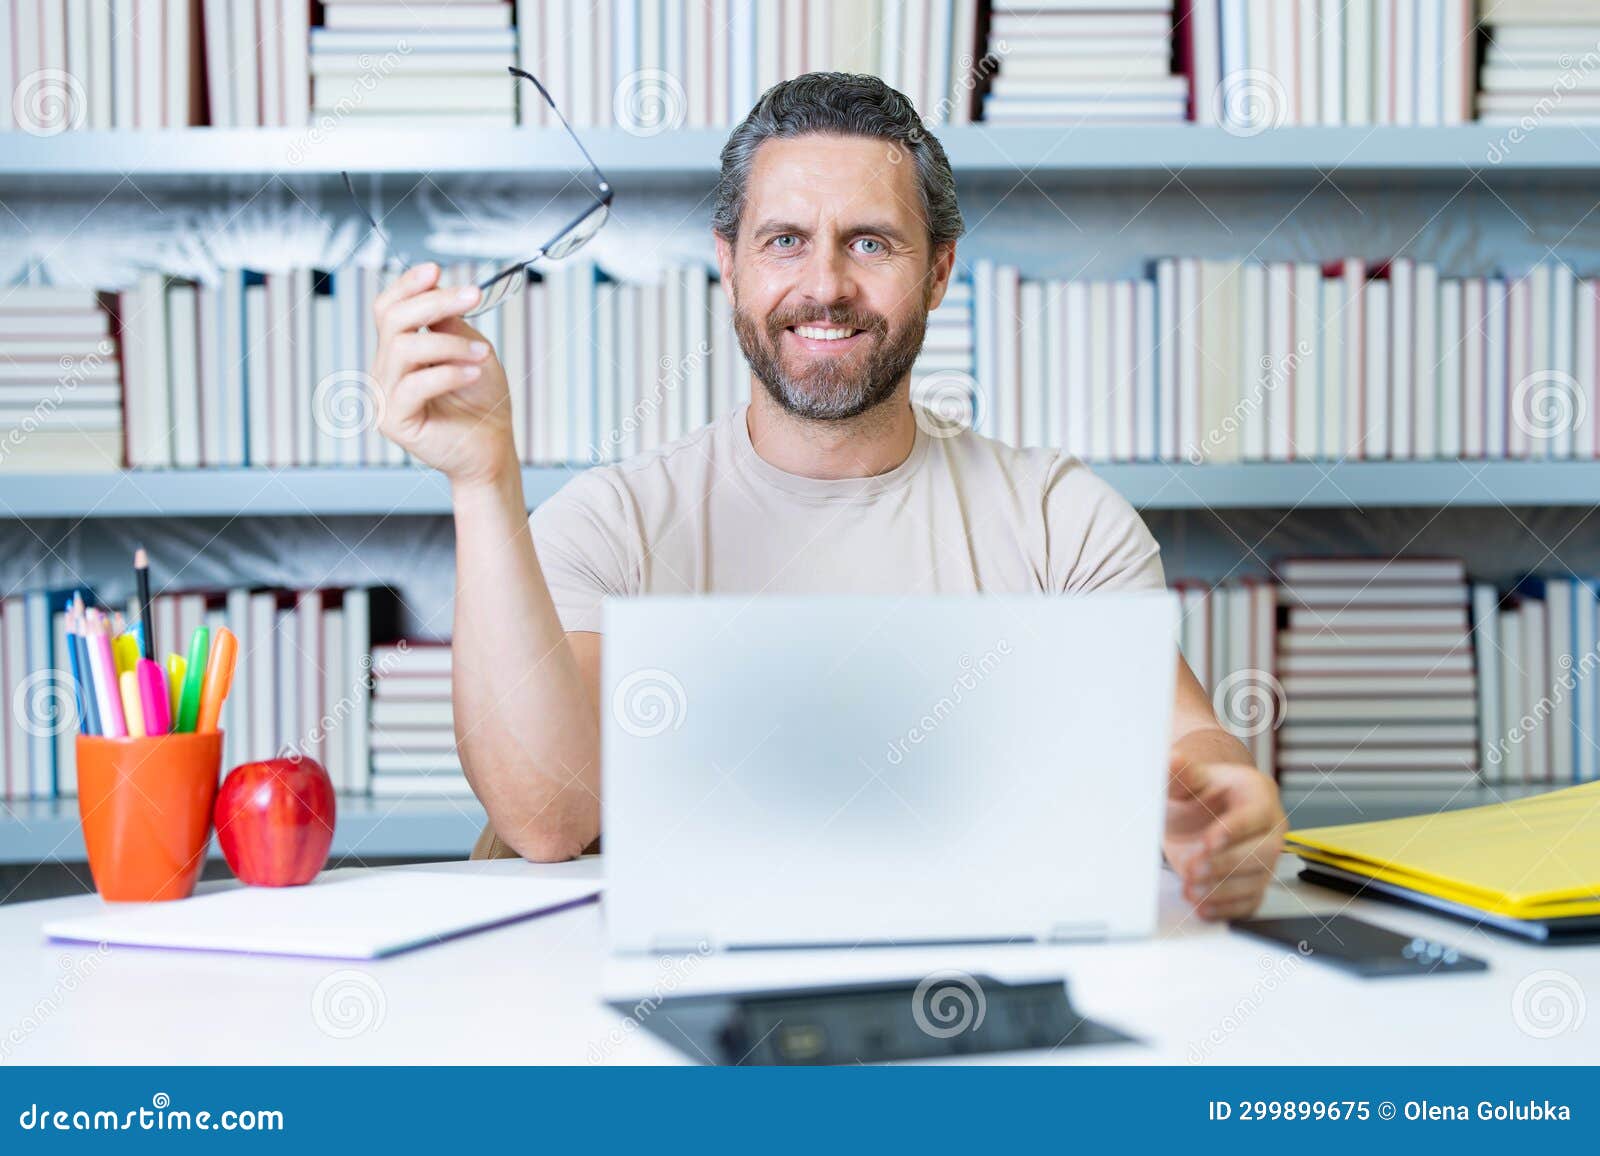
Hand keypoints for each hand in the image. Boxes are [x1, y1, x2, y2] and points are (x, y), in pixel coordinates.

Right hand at [371, 262, 516, 486]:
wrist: (494, 447)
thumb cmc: (482, 402)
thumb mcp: (470, 349)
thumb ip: (448, 322)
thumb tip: (435, 288)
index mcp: (397, 351)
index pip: (387, 308)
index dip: (407, 285)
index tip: (436, 270)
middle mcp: (384, 371)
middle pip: (393, 321)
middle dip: (435, 302)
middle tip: (472, 297)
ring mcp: (384, 396)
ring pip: (404, 349)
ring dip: (449, 344)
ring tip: (482, 354)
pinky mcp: (395, 421)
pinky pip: (414, 385)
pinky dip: (448, 373)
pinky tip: (474, 373)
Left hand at [1163, 753, 1286, 920]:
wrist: (1197, 815)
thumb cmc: (1198, 795)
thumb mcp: (1187, 781)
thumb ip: (1180, 773)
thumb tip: (1172, 759)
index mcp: (1258, 796)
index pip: (1254, 815)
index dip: (1233, 830)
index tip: (1207, 841)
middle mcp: (1270, 829)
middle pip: (1262, 852)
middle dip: (1226, 864)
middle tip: (1193, 869)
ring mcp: (1266, 859)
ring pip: (1256, 880)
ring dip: (1222, 889)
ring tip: (1190, 890)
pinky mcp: (1254, 883)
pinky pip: (1249, 901)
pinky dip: (1227, 908)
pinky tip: (1203, 908)